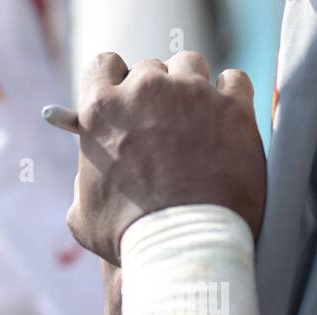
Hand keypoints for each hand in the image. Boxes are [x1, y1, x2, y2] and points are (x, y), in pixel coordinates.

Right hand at [66, 51, 265, 265]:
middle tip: (160, 124)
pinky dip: (229, 96)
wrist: (182, 247)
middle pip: (149, 68)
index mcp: (101, 111)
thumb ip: (86, 182)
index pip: (103, 65)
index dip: (113, 81)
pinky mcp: (233, 106)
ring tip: (194, 119)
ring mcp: (192, 94)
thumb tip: (92, 177)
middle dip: (154, 92)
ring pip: (190, 65)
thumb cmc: (127, 237)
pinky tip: (224, 120)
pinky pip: (233, 80)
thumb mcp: (82, 213)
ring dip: (190, 87)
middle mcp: (145, 91)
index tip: (121, 98)